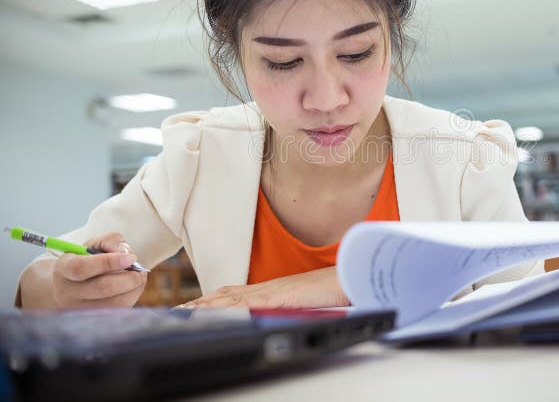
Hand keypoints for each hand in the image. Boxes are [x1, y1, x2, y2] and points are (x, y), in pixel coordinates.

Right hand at [52, 232, 147, 307]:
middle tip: (140, 271)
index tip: (130, 258)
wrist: (73, 285)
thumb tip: (127, 254)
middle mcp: (66, 292)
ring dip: (134, 289)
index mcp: (63, 268)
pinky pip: (117, 311)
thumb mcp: (96, 244)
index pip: (81, 267)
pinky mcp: (92, 319)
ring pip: (113, 303)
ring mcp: (78, 310)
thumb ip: (112, 241)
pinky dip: (132, 297)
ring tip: (139, 277)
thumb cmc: (88, 259)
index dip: (108, 262)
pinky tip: (133, 287)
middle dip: (128, 278)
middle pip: (101, 288)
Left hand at [179, 266, 349, 308]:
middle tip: (173, 311)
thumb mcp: (305, 304)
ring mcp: (270, 292)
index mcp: (272, 292)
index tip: (189, 308)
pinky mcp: (276, 297)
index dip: (209, 301)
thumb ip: (288, 308)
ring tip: (180, 313)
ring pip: (229, 298)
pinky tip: (210, 315)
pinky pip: (244, 304)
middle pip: (224, 295)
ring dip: (203, 306)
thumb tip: (278, 317)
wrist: (351, 277)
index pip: (233, 296)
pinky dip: (224, 309)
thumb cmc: (333, 291)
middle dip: (198, 304)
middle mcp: (267, 289)